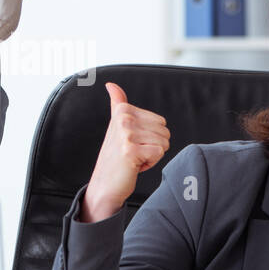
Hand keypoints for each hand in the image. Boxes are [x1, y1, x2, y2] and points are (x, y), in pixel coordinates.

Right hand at [81, 83, 170, 221]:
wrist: (104, 185)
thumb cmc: (114, 157)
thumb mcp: (115, 126)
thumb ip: (117, 103)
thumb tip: (111, 84)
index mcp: (123, 110)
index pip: (160, 121)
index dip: (150, 135)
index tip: (132, 142)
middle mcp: (124, 119)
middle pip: (164, 131)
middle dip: (153, 145)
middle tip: (133, 152)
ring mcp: (126, 134)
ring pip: (164, 142)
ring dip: (152, 154)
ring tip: (133, 158)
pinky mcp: (131, 150)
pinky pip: (159, 153)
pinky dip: (150, 163)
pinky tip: (134, 165)